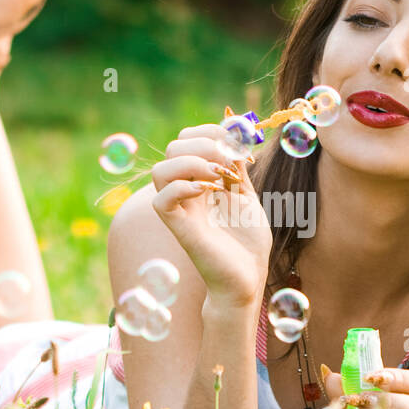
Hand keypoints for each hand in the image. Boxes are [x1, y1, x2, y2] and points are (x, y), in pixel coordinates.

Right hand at [150, 123, 272, 305]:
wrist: (247, 277)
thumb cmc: (248, 242)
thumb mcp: (247, 196)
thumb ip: (237, 168)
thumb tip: (234, 134)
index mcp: (201, 180)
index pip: (187, 140)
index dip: (208, 131)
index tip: (235, 143)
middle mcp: (186, 192)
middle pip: (172, 149)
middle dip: (203, 144)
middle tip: (228, 164)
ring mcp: (181, 209)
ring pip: (160, 170)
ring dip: (191, 163)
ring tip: (218, 177)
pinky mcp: (179, 228)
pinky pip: (160, 200)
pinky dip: (182, 187)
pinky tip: (208, 192)